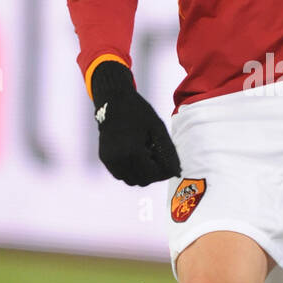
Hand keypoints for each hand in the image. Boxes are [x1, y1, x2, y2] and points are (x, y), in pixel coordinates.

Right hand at [90, 61, 180, 184]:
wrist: (113, 102)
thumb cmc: (139, 113)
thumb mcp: (158, 129)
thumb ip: (168, 152)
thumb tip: (177, 172)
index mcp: (133, 152)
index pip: (153, 175)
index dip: (164, 172)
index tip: (168, 161)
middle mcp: (118, 160)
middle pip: (142, 181)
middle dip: (153, 173)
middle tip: (156, 154)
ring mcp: (109, 160)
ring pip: (130, 180)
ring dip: (141, 173)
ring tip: (146, 153)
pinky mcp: (104, 158)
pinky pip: (120, 174)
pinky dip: (130, 170)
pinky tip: (136, 153)